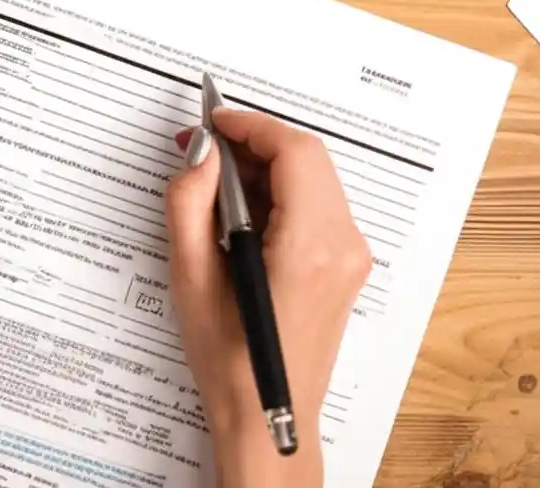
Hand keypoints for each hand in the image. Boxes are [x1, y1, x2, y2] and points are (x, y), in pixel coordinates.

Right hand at [167, 109, 369, 487]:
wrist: (266, 416)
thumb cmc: (229, 361)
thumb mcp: (191, 277)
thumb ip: (190, 203)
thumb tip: (200, 153)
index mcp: (309, 246)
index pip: (293, 152)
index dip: (250, 126)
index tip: (212, 123)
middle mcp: (342, 245)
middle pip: (307, 159)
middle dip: (253, 144)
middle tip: (201, 151)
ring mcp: (350, 256)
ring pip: (313, 179)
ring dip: (264, 168)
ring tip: (212, 185)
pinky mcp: (344, 265)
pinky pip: (316, 206)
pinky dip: (279, 194)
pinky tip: (239, 211)